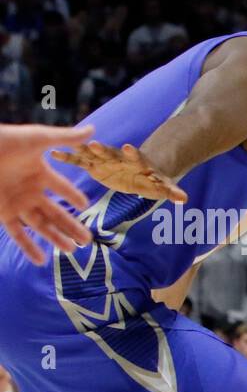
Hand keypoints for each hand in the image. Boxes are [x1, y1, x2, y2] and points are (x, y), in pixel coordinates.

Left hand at [0, 124, 95, 262]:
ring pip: (41, 226)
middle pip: (56, 212)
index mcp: (40, 172)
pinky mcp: (3, 212)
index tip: (87, 206)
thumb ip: (66, 138)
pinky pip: (18, 234)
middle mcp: (31, 191)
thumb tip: (92, 131)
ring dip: (55, 238)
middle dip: (71, 226)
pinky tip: (41, 260)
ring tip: (72, 251)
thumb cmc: (6, 140)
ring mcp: (17, 203)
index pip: (63, 188)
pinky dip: (29, 247)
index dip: (74, 196)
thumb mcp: (38, 138)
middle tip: (88, 241)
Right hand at [50, 140, 186, 204]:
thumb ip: (171, 191)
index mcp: (136, 161)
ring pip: (91, 154)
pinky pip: (79, 160)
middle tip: (94, 145)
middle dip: (103, 150)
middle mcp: (118, 157)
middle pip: (110, 152)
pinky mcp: (93, 165)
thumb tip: (184, 199)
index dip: (131, 152)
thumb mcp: (162, 186)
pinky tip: (54, 154)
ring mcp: (104, 159)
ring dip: (80, 151)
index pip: (134, 156)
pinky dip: (68, 157)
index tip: (127, 147)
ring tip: (65, 146)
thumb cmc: (153, 179)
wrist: (141, 170)